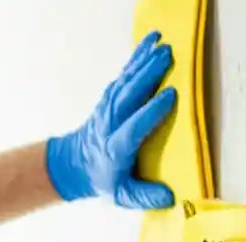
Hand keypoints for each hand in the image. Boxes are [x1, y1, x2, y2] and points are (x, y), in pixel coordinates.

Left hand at [45, 31, 177, 208]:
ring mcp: (109, 107)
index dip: (150, 111)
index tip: (169, 96)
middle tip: (167, 58)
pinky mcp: (111, 96)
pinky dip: (137, 57)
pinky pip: (126, 74)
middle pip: (129, 96)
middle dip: (147, 76)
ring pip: (127, 81)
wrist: (76, 163)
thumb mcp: (122, 195)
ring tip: (162, 46)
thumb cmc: (104, 178)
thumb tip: (168, 196)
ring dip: (144, 62)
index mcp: (116, 146)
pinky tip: (151, 42)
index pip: (134, 126)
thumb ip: (144, 196)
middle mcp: (111, 122)